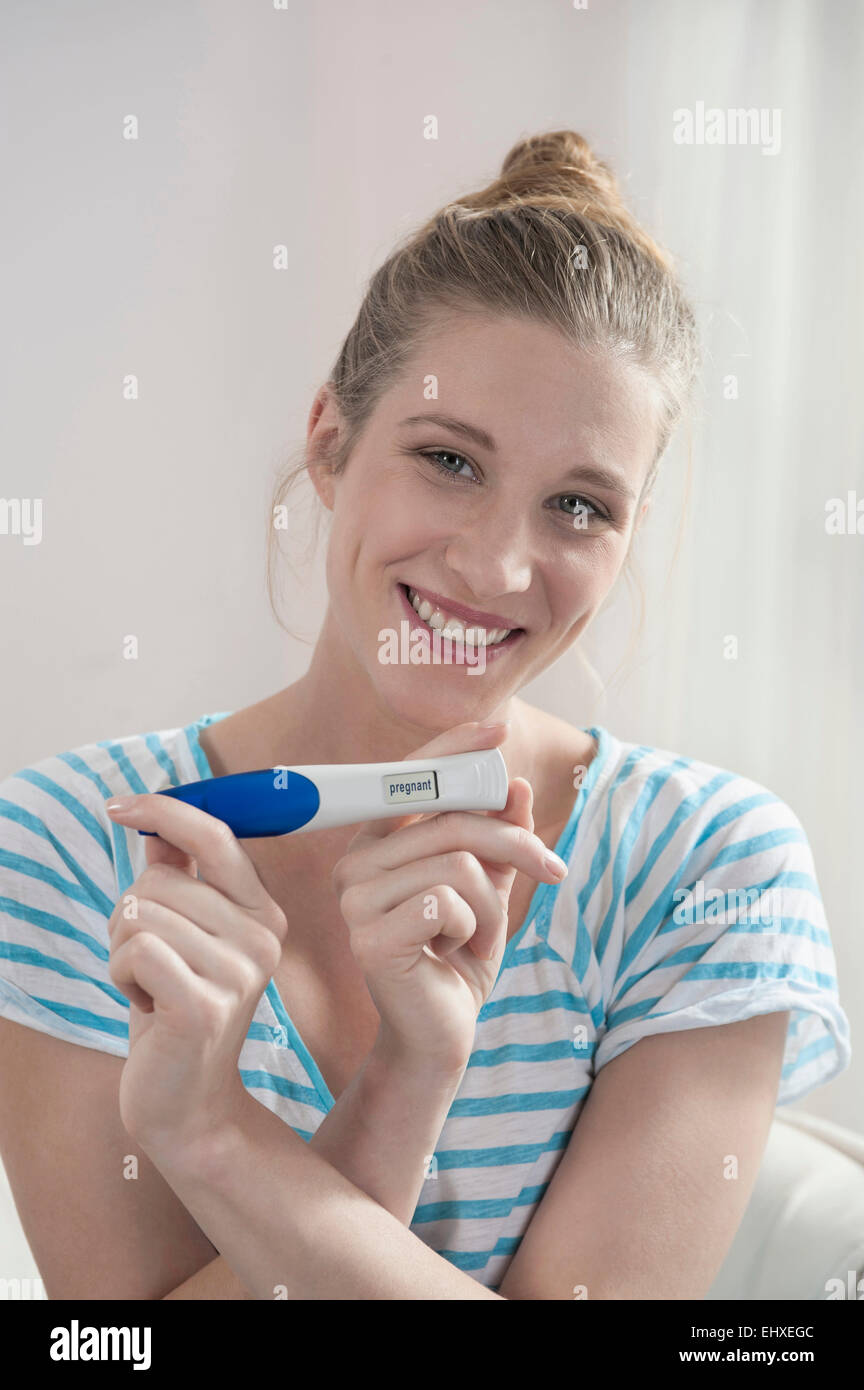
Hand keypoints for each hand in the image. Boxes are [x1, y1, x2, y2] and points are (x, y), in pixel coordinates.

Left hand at [104, 794, 288, 1156]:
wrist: (186, 1101)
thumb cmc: (176, 1009)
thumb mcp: (181, 935)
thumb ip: (177, 875)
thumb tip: (155, 821)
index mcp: (263, 911)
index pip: (214, 836)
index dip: (164, 810)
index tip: (118, 805)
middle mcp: (263, 936)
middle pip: (159, 879)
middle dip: (129, 917)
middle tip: (149, 963)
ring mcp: (239, 973)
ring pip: (140, 915)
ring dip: (122, 951)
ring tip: (150, 987)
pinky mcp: (205, 1006)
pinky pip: (135, 952)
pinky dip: (120, 976)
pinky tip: (145, 1005)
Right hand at [332, 721, 567, 1071]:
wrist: (441, 1032)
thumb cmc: (460, 957)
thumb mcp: (491, 888)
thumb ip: (499, 836)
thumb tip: (515, 784)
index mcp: (377, 843)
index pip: (409, 778)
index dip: (452, 750)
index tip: (498, 730)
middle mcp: (355, 863)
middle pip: (452, 821)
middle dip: (515, 846)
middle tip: (552, 871)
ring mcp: (354, 900)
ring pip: (457, 863)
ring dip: (492, 904)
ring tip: (479, 934)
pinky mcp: (368, 937)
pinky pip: (447, 903)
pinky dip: (474, 928)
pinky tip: (454, 952)